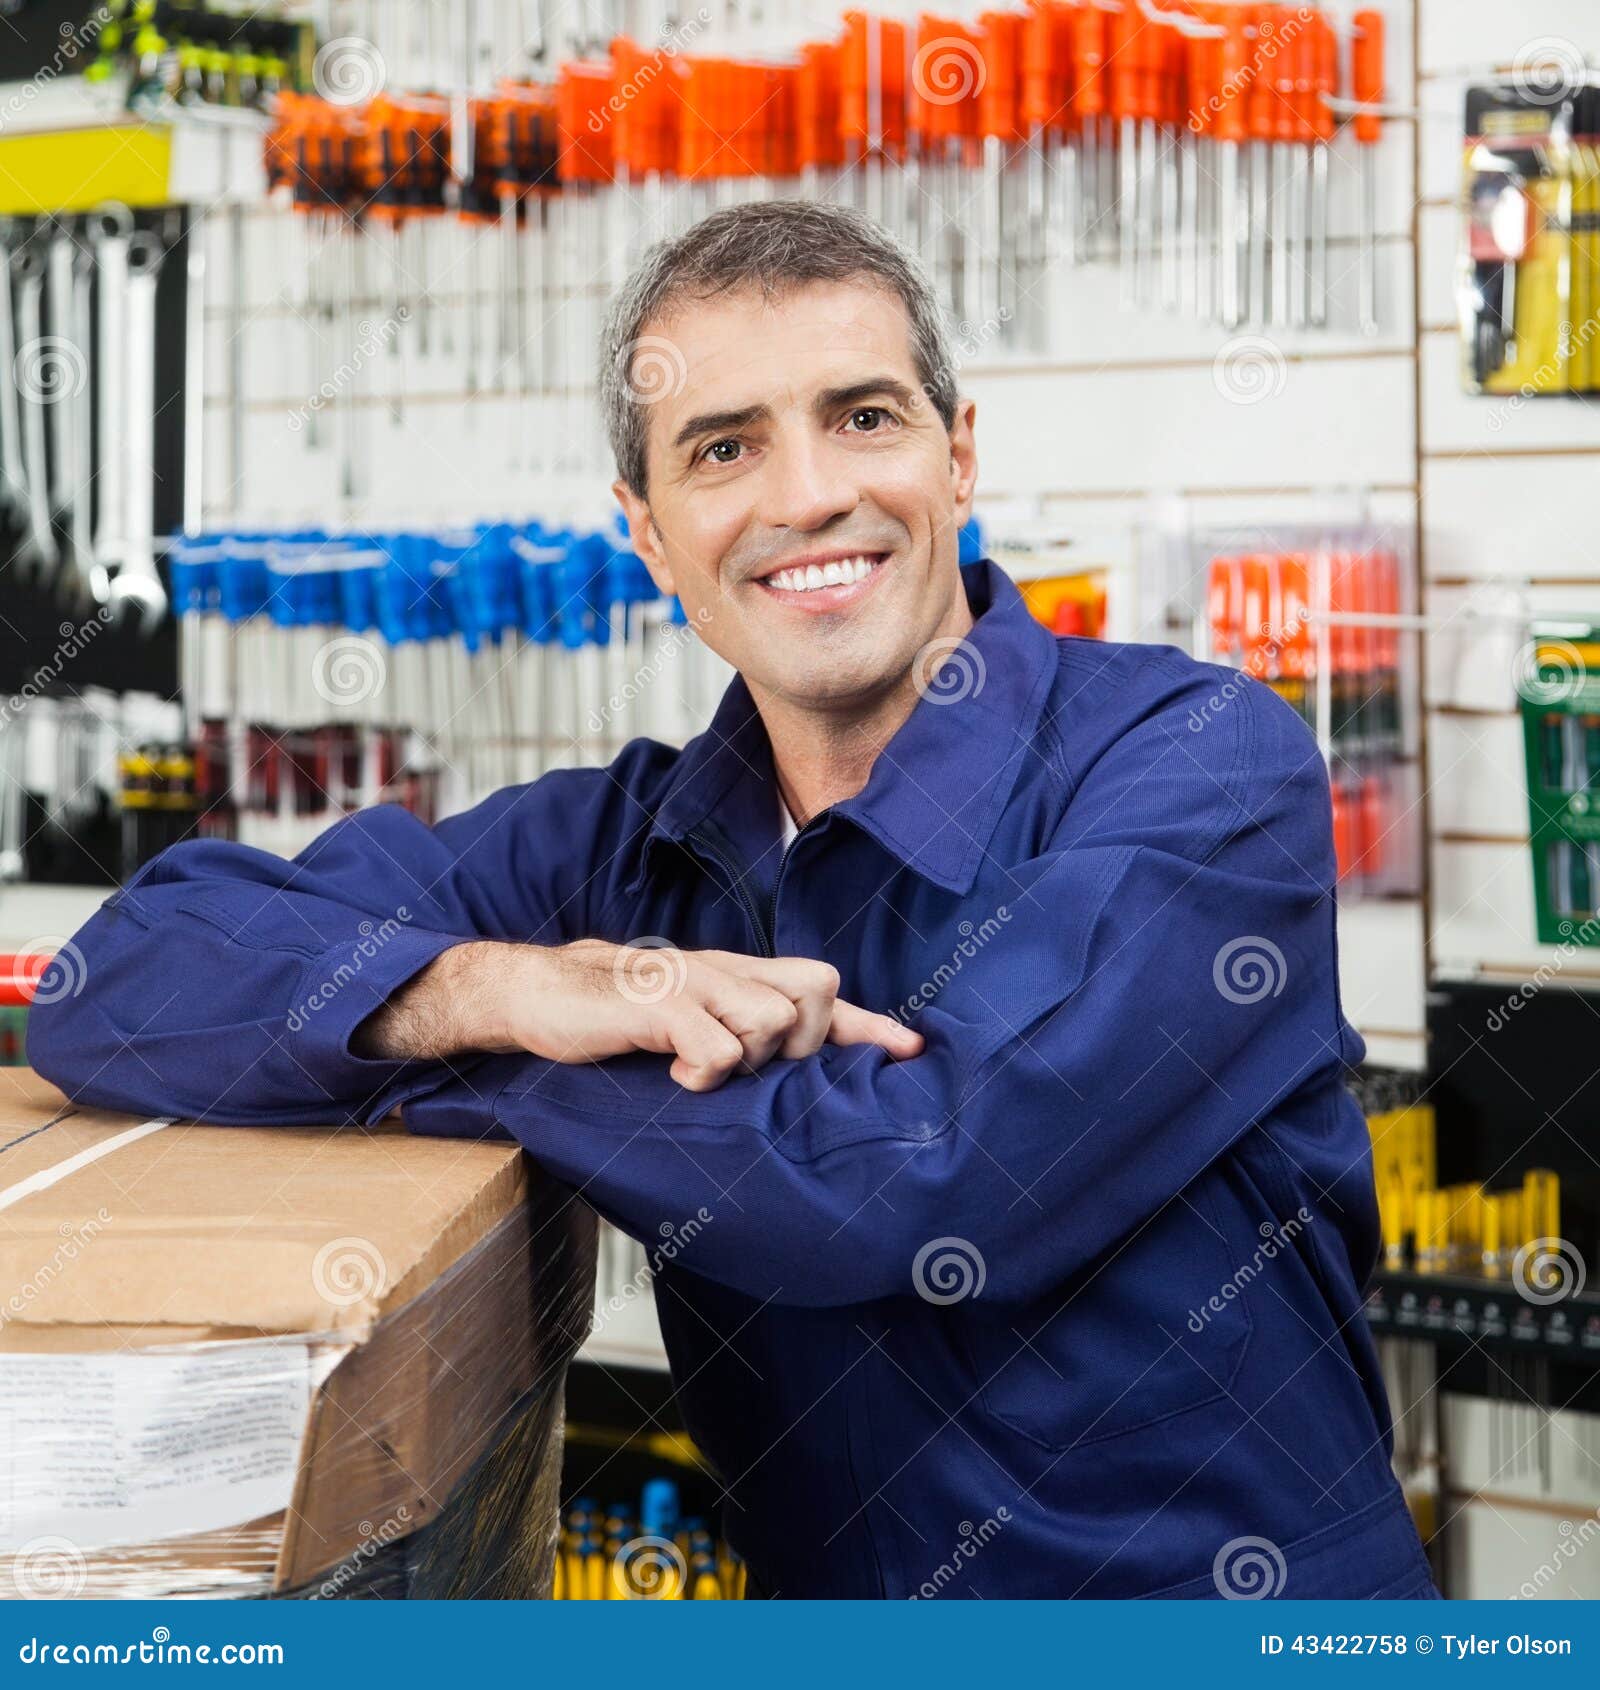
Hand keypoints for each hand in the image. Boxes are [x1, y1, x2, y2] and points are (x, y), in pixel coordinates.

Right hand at [355, 938, 923, 1091]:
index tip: (911, 1051)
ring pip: (773, 1020)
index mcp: (739, 976)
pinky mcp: (657, 1002)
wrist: (539, 992)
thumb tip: (787, 1071)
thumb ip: (738, 1037)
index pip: (822, 991)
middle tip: (747, 1066)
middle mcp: (726, 970)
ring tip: (701, 1066)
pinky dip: (704, 1071)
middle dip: (799, 1043)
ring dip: (748, 1057)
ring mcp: (694, 981)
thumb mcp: (689, 1022)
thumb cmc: (619, 1012)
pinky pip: (716, 1047)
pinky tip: (672, 1073)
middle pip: (815, 995)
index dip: (867, 1025)